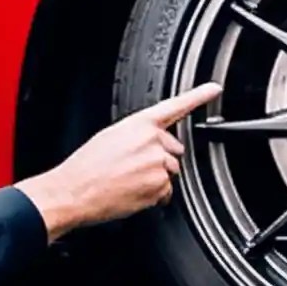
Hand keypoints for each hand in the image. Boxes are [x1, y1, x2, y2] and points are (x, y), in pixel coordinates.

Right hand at [15, 83, 222, 242]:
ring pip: (170, 173)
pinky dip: (153, 196)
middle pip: (174, 151)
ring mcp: (157, 163)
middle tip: (133, 168)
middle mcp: (152, 141)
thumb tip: (153, 142)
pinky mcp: (159, 185)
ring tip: (128, 182)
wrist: (72, 191)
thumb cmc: (86, 167)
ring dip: (155, 179)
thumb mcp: (111, 137)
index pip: (175, 106)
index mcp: (139, 124)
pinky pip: (166, 192)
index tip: (214, 89)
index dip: (198, 96)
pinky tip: (132, 193)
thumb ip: (138, 135)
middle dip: (160, 160)